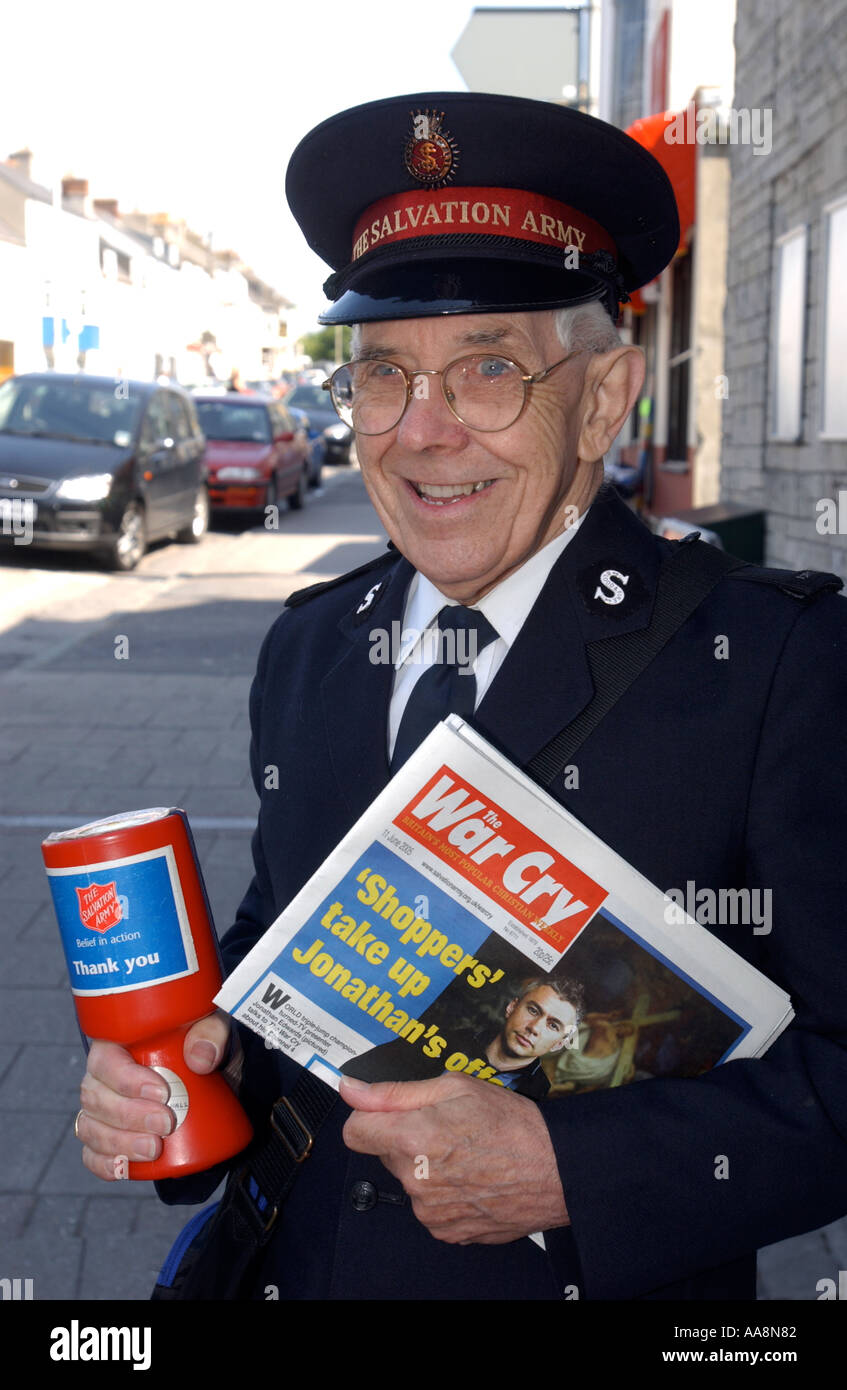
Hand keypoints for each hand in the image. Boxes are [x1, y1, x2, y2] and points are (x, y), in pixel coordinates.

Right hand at [77, 1011, 236, 1180]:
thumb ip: (211, 1034)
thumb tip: (200, 1058)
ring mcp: (102, 1111)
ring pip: (91, 1129)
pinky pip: (92, 1155)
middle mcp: (102, 1078)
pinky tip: (125, 1168)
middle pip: (95, 1099)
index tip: (163, 1092)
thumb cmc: (203, 1050)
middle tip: (167, 1123)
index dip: (126, 1079)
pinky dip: (105, 1164)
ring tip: (154, 1149)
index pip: (104, 1060)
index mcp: (118, 1045)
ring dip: (120, 1143)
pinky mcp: (109, 1139)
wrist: (213, 1083)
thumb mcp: (214, 1032)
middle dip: (129, 1116)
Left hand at [340, 1073, 568, 1243]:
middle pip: (386, 1154)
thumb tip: (352, 1090)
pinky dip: (444, 1192)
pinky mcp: (446, 1231)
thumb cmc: (512, 1125)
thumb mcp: (455, 1087)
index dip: (370, 1117)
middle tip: (446, 1127)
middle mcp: (415, 1180)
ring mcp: (430, 1211)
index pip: (355, 1132)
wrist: (556, 1170)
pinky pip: (429, 1206)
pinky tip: (472, 1177)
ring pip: (409, 1181)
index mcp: (412, 1139)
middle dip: (406, 1138)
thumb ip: (395, 1092)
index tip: (387, 1113)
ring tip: (465, 1154)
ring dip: (426, 1167)